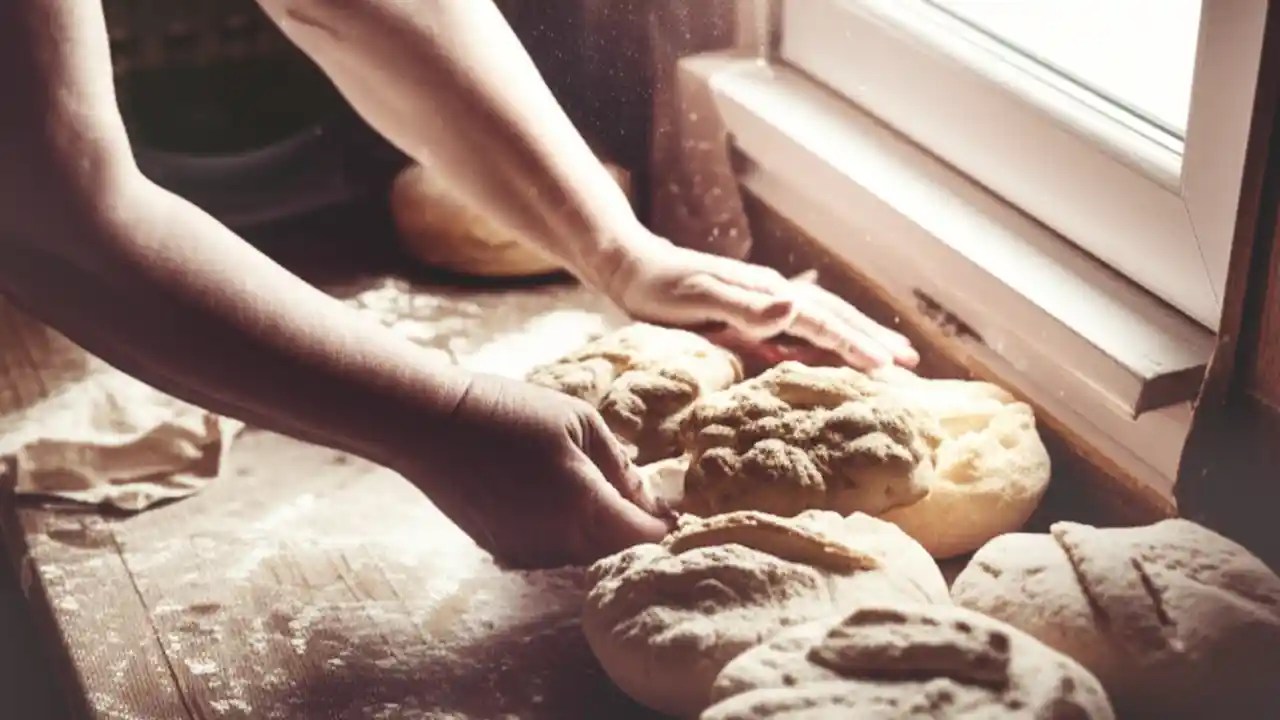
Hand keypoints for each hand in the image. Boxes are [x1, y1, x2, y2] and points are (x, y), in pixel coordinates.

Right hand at [405, 373, 671, 568]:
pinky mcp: (504, 551)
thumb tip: (649, 500)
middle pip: (615, 552)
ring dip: (599, 536)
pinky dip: (566, 536)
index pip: (643, 536)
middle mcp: (560, 541)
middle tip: (643, 504)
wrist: (433, 427)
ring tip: (599, 499)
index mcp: (586, 507)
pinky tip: (557, 504)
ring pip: (582, 556)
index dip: (664, 527)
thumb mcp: (579, 422)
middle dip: (633, 533)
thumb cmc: (510, 412)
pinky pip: (551, 552)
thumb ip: (620, 467)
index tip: (674, 512)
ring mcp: (528, 551)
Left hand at [605, 234, 919, 370]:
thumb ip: (743, 305)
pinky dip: (831, 338)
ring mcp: (767, 302)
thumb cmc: (660, 288)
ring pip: (825, 319)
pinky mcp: (755, 312)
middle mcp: (774, 295)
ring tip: (893, 355)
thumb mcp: (697, 296)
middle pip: (835, 317)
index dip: (854, 344)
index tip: (888, 366)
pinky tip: (839, 350)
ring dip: (860, 336)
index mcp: (767, 293)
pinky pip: (804, 328)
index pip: (820, 323)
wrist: (632, 267)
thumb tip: (794, 306)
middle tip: (913, 363)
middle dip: (873, 340)